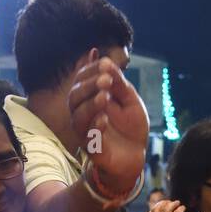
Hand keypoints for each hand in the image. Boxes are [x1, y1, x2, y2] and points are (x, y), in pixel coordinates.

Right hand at [69, 49, 149, 193]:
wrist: (136, 155)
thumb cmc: (130, 126)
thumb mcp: (129, 99)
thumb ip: (118, 82)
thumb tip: (103, 57)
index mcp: (90, 98)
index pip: (81, 79)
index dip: (90, 70)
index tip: (105, 63)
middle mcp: (83, 113)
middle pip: (74, 97)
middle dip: (89, 85)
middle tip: (106, 79)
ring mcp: (86, 132)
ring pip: (78, 117)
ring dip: (90, 105)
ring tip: (105, 97)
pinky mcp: (92, 149)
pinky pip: (88, 137)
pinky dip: (95, 126)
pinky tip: (104, 119)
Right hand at [145, 199, 196, 211]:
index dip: (155, 209)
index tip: (161, 207)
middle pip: (156, 209)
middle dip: (163, 204)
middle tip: (170, 203)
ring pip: (165, 208)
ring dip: (172, 204)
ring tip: (177, 204)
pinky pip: (177, 211)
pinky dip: (180, 208)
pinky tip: (183, 208)